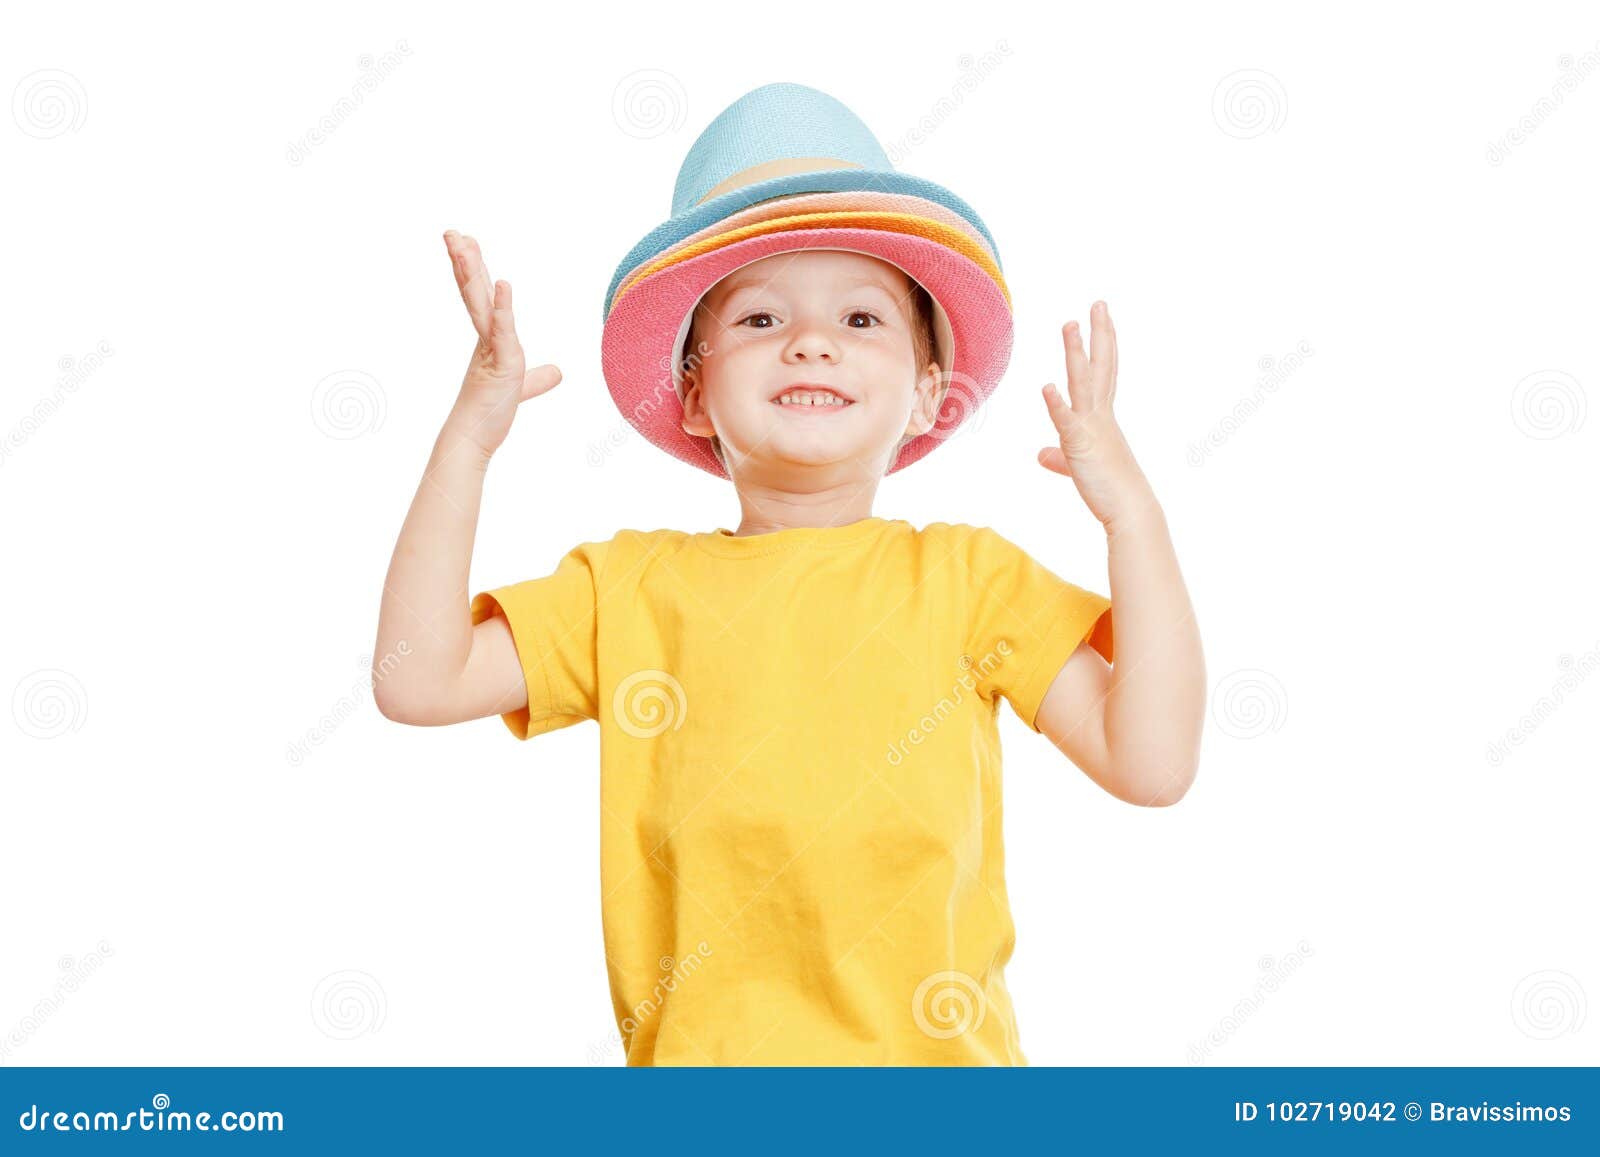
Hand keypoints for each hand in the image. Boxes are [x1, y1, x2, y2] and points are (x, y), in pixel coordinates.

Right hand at [443, 229, 561, 457]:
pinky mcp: (501, 363)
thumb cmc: (489, 415)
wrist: (473, 439)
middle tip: (450, 231)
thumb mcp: (520, 388)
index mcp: (487, 340)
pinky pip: (502, 330)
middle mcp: (484, 339)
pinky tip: (502, 283)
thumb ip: (537, 379)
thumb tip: (557, 373)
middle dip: (462, 260)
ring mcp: (490, 349)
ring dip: (472, 272)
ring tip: (463, 242)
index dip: (472, 270)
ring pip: (479, 303)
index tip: (466, 243)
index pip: (478, 297)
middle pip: (472, 292)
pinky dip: (503, 307)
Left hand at [1038, 300, 1151, 530]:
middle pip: (1099, 366)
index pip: (1104, 372)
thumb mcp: (1079, 466)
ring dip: (1076, 354)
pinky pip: (1067, 422)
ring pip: (1083, 383)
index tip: (1100, 319)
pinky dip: (1057, 404)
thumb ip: (1060, 456)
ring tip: (1069, 325)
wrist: (1130, 512)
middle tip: (1098, 302)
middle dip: (1098, 334)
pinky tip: (1047, 387)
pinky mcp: (1080, 447)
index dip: (1102, 344)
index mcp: (1102, 417)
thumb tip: (1042, 454)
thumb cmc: (1110, 491)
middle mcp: (1100, 416)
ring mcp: (1092, 429)